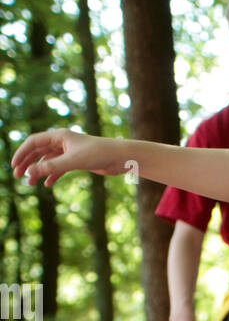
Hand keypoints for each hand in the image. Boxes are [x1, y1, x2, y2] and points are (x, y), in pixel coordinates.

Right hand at [12, 129, 128, 186]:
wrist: (121, 157)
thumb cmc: (99, 153)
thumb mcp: (72, 161)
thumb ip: (52, 167)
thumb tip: (32, 173)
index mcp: (59, 136)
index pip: (33, 142)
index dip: (22, 153)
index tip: (14, 166)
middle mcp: (62, 142)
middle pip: (38, 151)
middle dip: (27, 163)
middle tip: (18, 176)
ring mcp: (69, 152)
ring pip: (48, 161)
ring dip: (39, 171)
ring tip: (30, 184)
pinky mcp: (77, 161)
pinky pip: (59, 167)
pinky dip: (52, 175)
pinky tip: (48, 184)